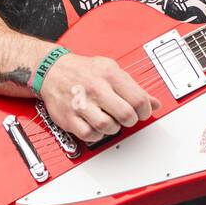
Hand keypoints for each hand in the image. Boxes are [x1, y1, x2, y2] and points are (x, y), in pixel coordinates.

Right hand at [39, 52, 160, 142]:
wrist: (51, 70)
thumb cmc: (83, 70)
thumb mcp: (112, 69)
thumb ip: (134, 87)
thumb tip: (155, 103)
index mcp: (109, 74)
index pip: (139, 99)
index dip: (145, 111)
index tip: (143, 112)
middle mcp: (96, 88)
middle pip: (126, 115)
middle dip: (131, 120)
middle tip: (128, 118)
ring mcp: (81, 103)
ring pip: (108, 126)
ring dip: (114, 128)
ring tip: (111, 120)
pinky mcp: (68, 117)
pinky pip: (89, 135)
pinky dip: (97, 134)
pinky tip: (97, 126)